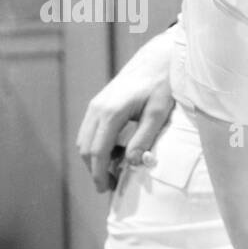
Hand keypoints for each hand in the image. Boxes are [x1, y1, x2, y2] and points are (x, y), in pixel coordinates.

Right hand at [75, 33, 176, 191]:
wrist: (157, 59)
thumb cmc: (162, 86)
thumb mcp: (158, 115)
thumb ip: (144, 139)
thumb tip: (132, 164)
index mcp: (111, 112)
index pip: (97, 151)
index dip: (99, 173)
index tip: (106, 189)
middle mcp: (97, 108)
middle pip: (86, 148)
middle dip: (96, 169)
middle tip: (112, 186)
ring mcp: (96, 105)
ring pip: (85, 139)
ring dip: (97, 158)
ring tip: (118, 170)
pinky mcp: (99, 103)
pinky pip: (91, 131)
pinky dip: (99, 145)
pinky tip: (119, 152)